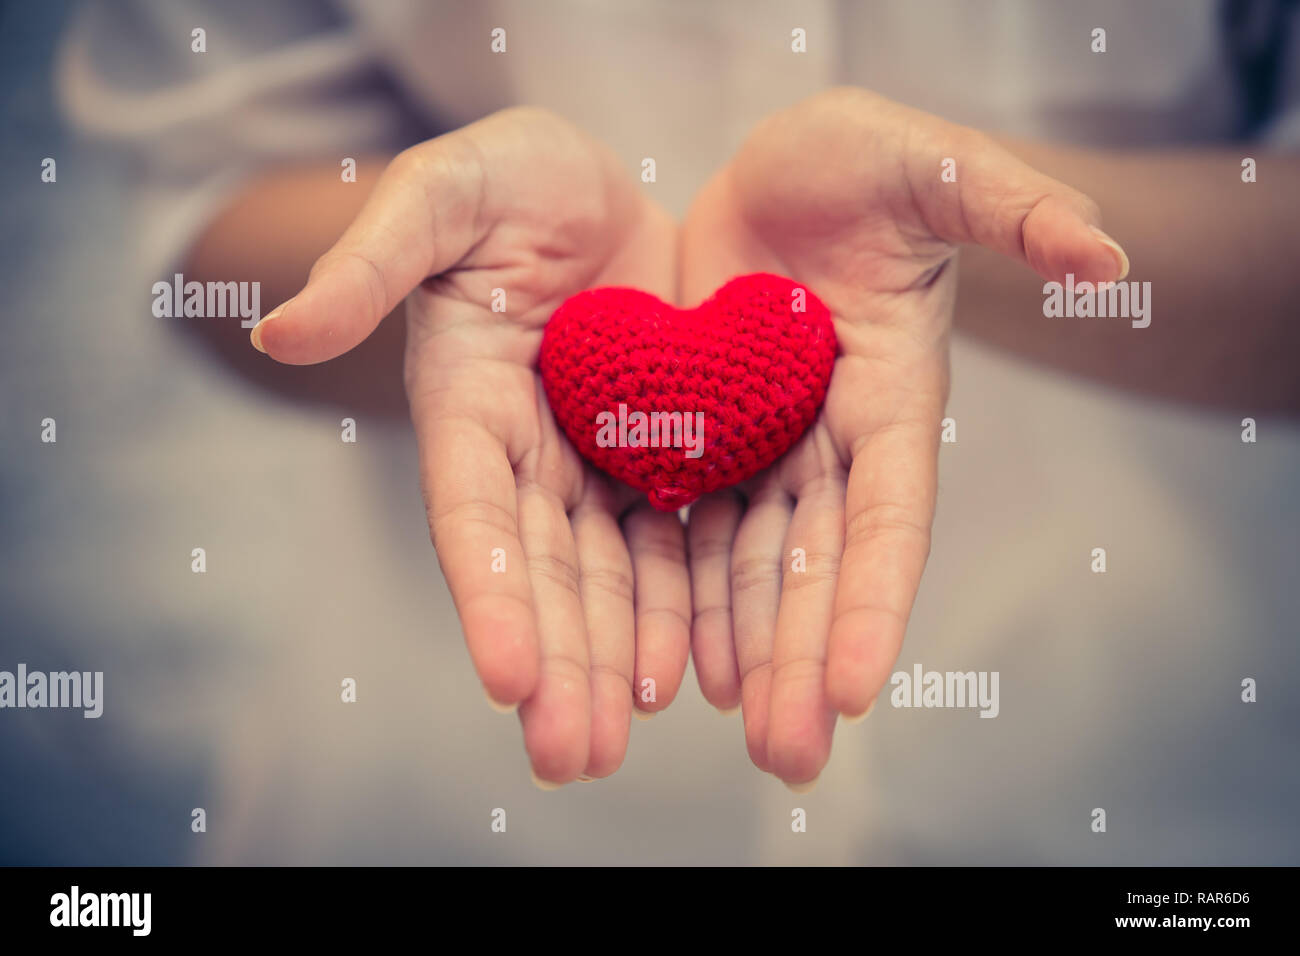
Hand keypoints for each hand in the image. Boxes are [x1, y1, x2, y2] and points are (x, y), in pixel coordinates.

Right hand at [251, 108, 684, 784]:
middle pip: (539, 570)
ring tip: (621, 742)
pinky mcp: (660, 455)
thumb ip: (371, 259)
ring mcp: (592, 461)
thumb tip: (279, 332)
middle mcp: (524, 452)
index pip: (471, 511)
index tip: (508, 678)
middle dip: (556, 662)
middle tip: (572, 757)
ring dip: (613, 659)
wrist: (590, 191)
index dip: (487, 592)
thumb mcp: (442, 193)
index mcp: (465, 403)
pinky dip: (677, 604)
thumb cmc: (504, 181)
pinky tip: (691, 671)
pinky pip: (671, 539)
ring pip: (605, 574)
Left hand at [680, 88, 1126, 785]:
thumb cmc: (867, 161)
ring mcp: (769, 445)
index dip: (872, 598)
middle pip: (818, 565)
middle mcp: (835, 442)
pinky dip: (686, 590)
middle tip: (787, 757)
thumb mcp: (937, 165)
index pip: (889, 515)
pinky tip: (676, 659)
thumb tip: (1107, 257)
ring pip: (752, 563)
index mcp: (896, 398)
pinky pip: (691, 523)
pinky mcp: (705, 433)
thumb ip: (1014, 207)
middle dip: (803, 659)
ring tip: (734, 731)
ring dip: (744, 648)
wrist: (783, 172)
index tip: (851, 689)